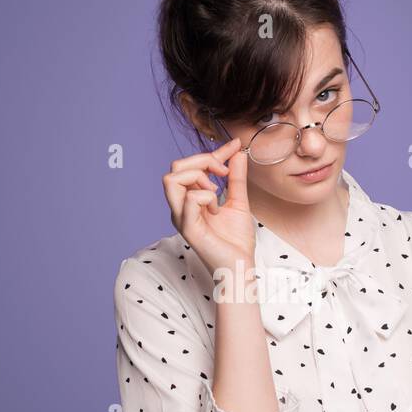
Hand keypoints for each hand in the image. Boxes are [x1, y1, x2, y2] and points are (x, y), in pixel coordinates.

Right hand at [161, 138, 257, 277]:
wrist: (240, 266)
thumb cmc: (236, 240)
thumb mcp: (239, 201)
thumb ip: (236, 177)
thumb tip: (237, 152)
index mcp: (189, 199)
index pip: (191, 166)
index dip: (212, 152)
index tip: (235, 146)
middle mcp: (181, 206)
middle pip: (175, 167)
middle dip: (202, 161)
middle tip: (224, 173)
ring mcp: (181, 217)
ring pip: (171, 179)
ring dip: (198, 178)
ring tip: (216, 192)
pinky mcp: (188, 228)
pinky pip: (189, 199)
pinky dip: (206, 196)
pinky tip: (216, 209)